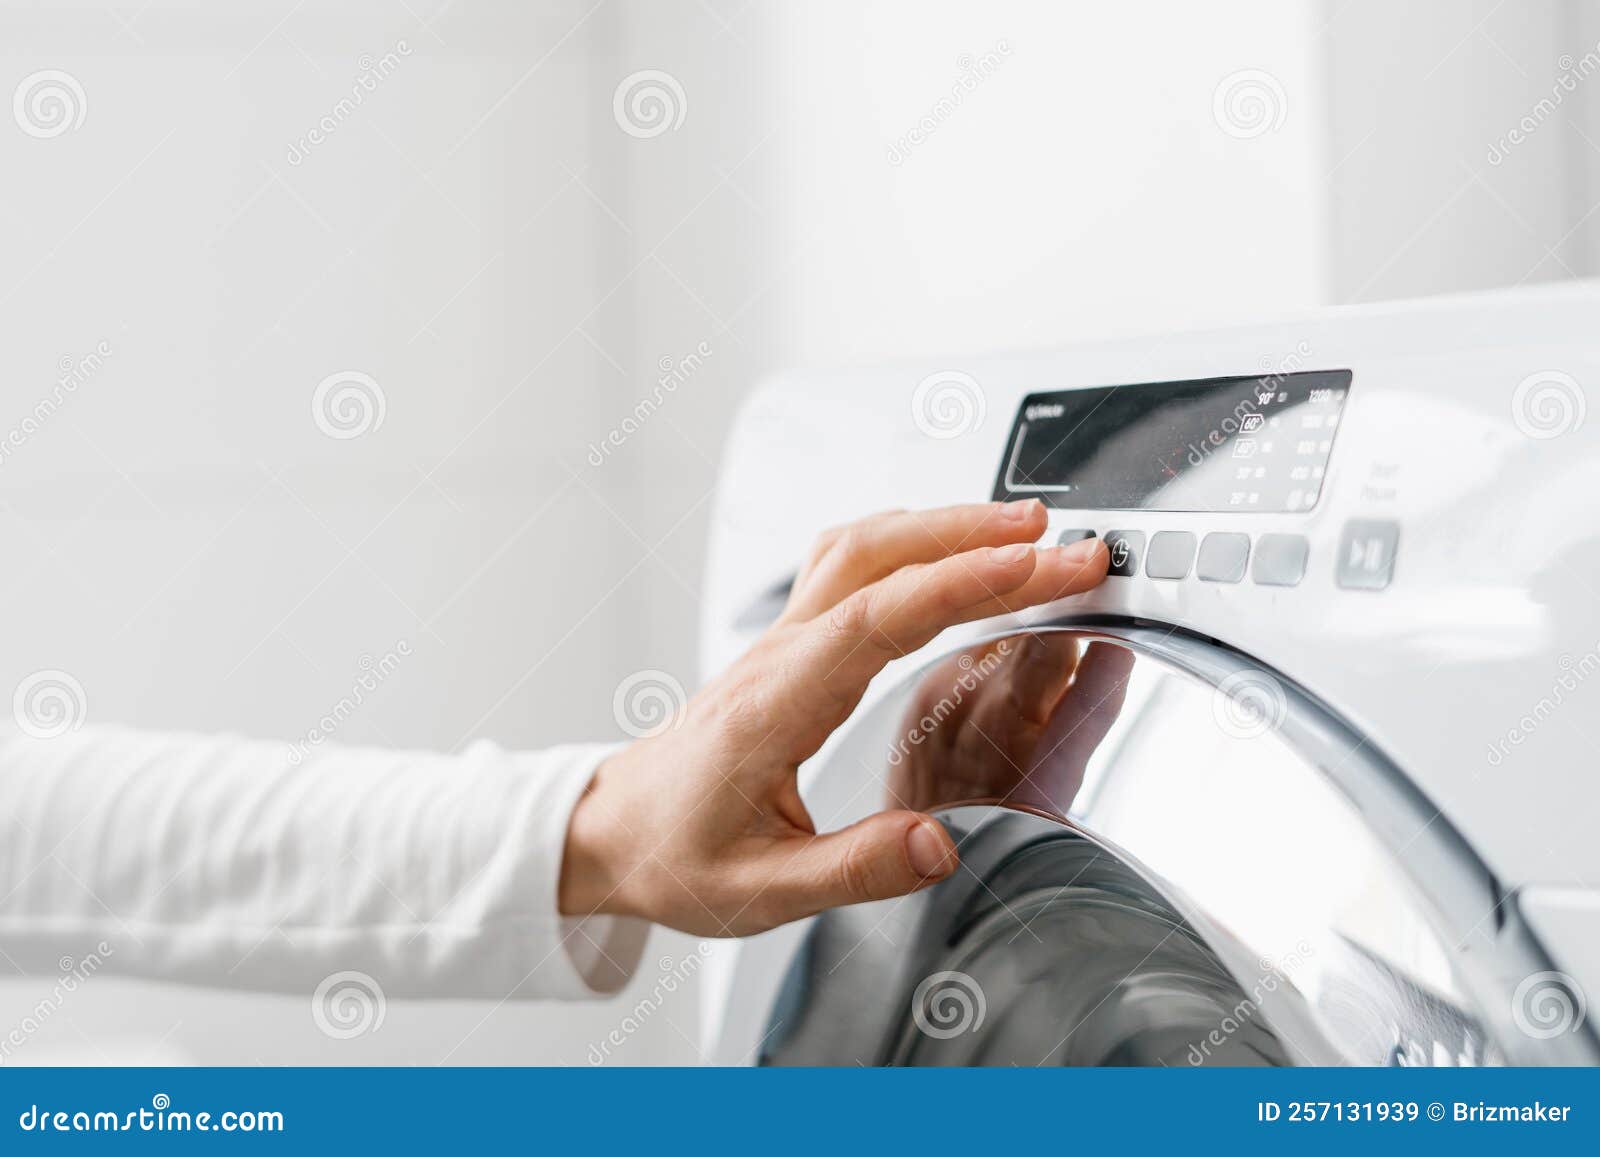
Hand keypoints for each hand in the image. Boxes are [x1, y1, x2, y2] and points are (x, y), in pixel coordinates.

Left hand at [558, 500, 1107, 936]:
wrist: (614, 830)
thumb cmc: (676, 854)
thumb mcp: (760, 893)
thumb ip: (854, 870)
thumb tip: (936, 844)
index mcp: (776, 706)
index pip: (881, 617)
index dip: (968, 583)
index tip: (1042, 569)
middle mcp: (781, 657)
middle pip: (876, 556)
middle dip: (976, 536)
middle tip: (1063, 545)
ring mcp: (783, 643)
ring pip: (862, 547)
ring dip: (944, 526)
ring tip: (1025, 531)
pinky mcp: (791, 646)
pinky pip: (852, 566)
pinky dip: (913, 542)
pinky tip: (950, 551)